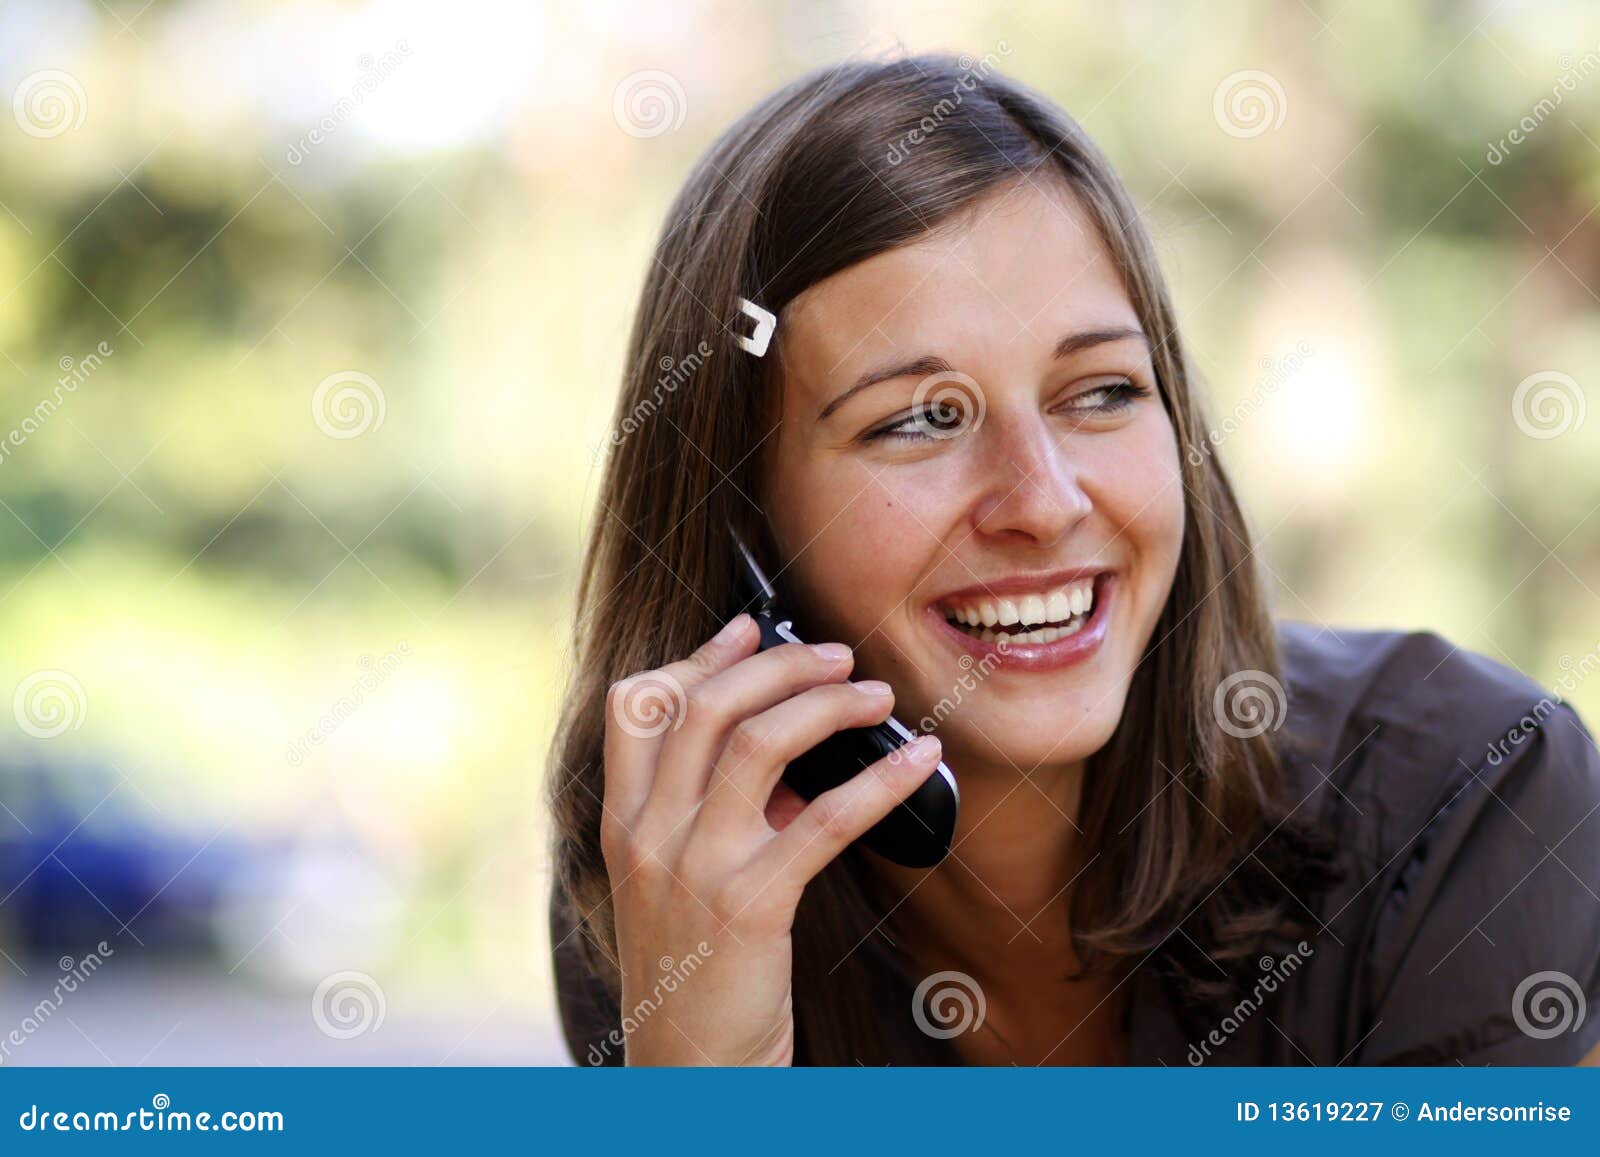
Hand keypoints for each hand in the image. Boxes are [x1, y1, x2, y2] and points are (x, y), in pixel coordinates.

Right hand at [599, 613, 941, 1064]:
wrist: (690, 1076)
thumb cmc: (696, 976)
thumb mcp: (678, 887)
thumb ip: (714, 819)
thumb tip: (789, 765)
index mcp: (622, 824)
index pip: (638, 706)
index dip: (698, 655)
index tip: (750, 627)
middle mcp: (647, 835)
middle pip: (706, 706)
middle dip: (779, 663)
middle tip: (837, 656)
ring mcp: (693, 867)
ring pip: (758, 742)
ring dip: (827, 703)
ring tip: (875, 695)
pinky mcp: (750, 905)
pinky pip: (825, 818)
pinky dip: (882, 779)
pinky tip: (921, 760)